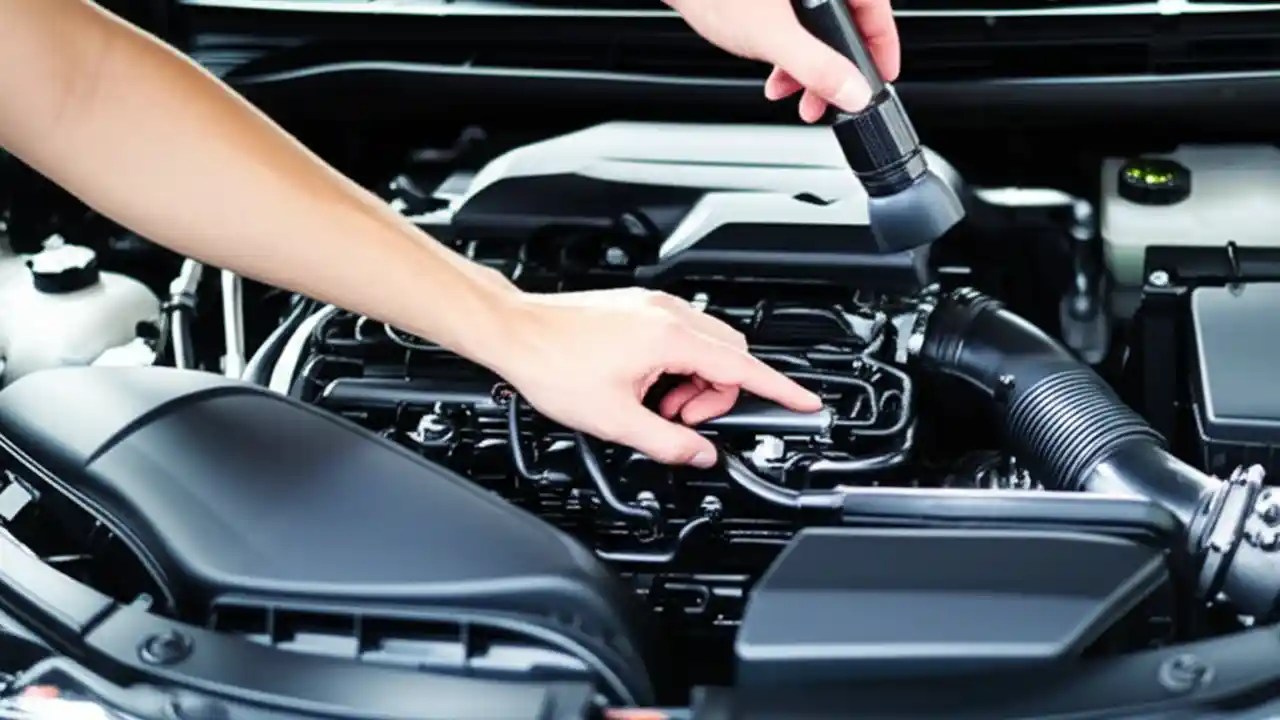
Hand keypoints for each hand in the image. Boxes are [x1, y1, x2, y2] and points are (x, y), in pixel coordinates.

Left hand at [490, 288, 821, 467]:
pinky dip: (679, 367)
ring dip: (697, 382)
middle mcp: (668, 314)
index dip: (780, 390)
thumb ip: (667, 442)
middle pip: (731, 356)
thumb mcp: (615, 420)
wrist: (515, 333)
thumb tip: (700, 454)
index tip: (804, 403)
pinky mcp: (640, 310)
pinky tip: (648, 386)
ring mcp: (654, 308)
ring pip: (707, 346)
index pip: (745, 368)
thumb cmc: (552, 364)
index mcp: (670, 338)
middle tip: (684, 421)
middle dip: (721, 395)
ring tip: (659, 407)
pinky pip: (682, 337)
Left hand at [664, 0, 899, 122]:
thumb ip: (818, 67)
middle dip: (834, 68)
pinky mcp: (770, 0)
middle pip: (846, 22)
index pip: (875, 10)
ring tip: (790, 92)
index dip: (881, 49)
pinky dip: (788, 51)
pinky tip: (775, 73)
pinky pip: (794, 24)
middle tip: (826, 100)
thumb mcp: (774, 36)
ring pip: (818, 27)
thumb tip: (854, 93)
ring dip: (807, 66)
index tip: (881, 81)